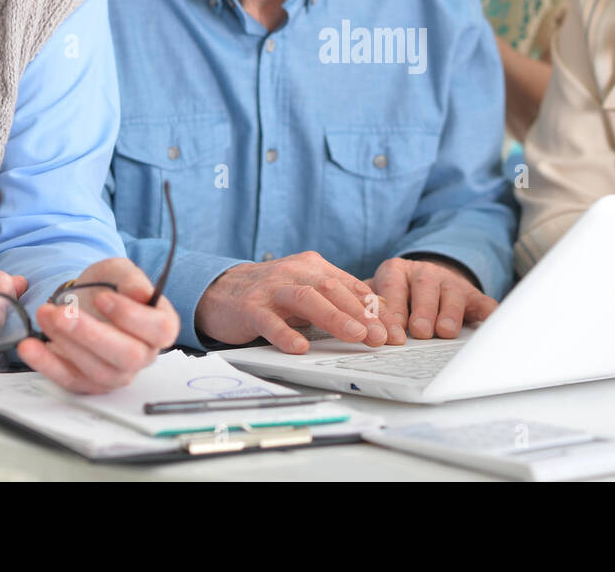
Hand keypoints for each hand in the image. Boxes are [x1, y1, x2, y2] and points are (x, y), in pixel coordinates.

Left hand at [17, 258, 179, 394]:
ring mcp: (117, 374)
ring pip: (98, 371)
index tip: (103, 297)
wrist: (84, 300)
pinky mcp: (89, 383)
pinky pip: (70, 380)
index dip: (132, 316)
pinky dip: (47, 365)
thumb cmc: (108, 286)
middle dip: (92, 334)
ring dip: (68, 344)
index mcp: (161, 327)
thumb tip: (141, 294)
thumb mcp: (120, 272)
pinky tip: (30, 346)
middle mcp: (144, 355)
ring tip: (45, 316)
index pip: (160, 330)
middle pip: (129, 356)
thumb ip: (132, 280)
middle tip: (62, 312)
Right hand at [195, 250, 390, 352]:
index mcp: (313, 267)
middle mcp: (295, 272)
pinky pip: (269, 321)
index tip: (395, 330)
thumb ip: (337, 299)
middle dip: (362, 314)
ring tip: (356, 336)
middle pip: (334, 289)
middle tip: (382, 337)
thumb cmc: (271, 294)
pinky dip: (286, 334)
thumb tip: (378, 313)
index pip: (351, 286)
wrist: (219, 290)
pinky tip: (300, 348)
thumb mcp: (307, 290)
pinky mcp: (249, 307)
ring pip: (307, 298)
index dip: (374, 308)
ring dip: (335, 317)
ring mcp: (271, 289)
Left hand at [369, 256, 496, 339]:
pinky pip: (483, 304)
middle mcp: (424, 272)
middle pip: (424, 287)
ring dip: (449, 312)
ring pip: (452, 293)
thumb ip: (365, 305)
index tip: (390, 332)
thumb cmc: (395, 295)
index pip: (392, 285)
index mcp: (396, 270)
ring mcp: (450, 283)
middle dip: (422, 310)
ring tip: (445, 331)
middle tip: (419, 330)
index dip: (392, 308)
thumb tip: (351, 322)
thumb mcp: (375, 293)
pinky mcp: (473, 296)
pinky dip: (488, 314)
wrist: (426, 282)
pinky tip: (489, 324)